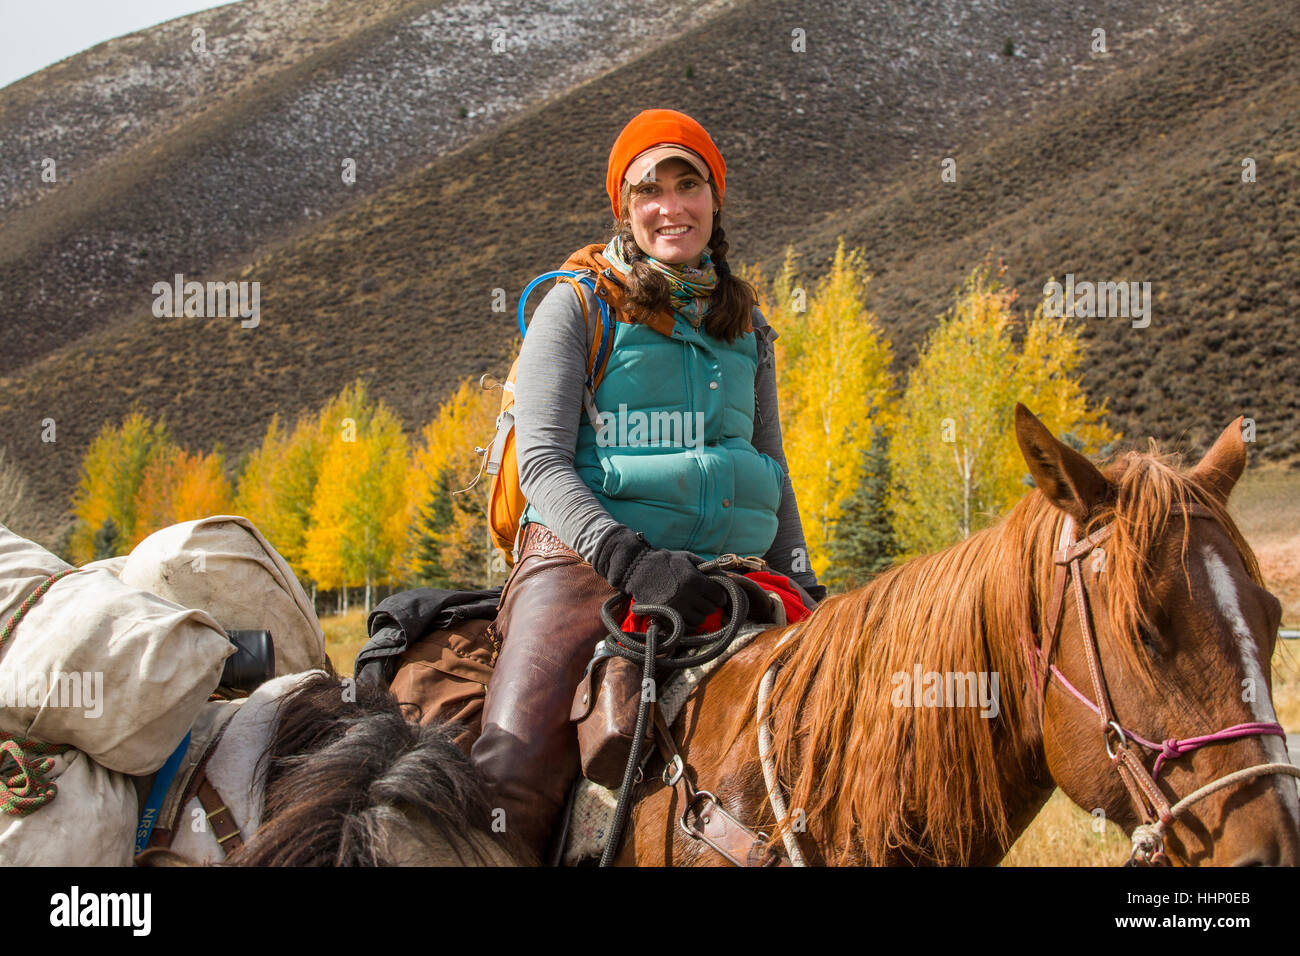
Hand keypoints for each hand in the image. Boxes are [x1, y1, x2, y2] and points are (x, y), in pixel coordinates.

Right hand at [591, 527, 727, 627]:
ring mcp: (676, 608)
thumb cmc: (665, 561)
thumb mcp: (687, 558)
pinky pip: (686, 627)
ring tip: (693, 607)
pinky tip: (685, 614)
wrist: (638, 570)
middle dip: (709, 604)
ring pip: (699, 620)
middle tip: (703, 599)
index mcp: (694, 580)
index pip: (718, 596)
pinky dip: (688, 622)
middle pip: (710, 609)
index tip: (715, 594)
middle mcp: (687, 596)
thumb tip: (723, 576)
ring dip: (699, 614)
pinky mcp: (666, 616)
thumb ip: (706, 566)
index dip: (719, 595)